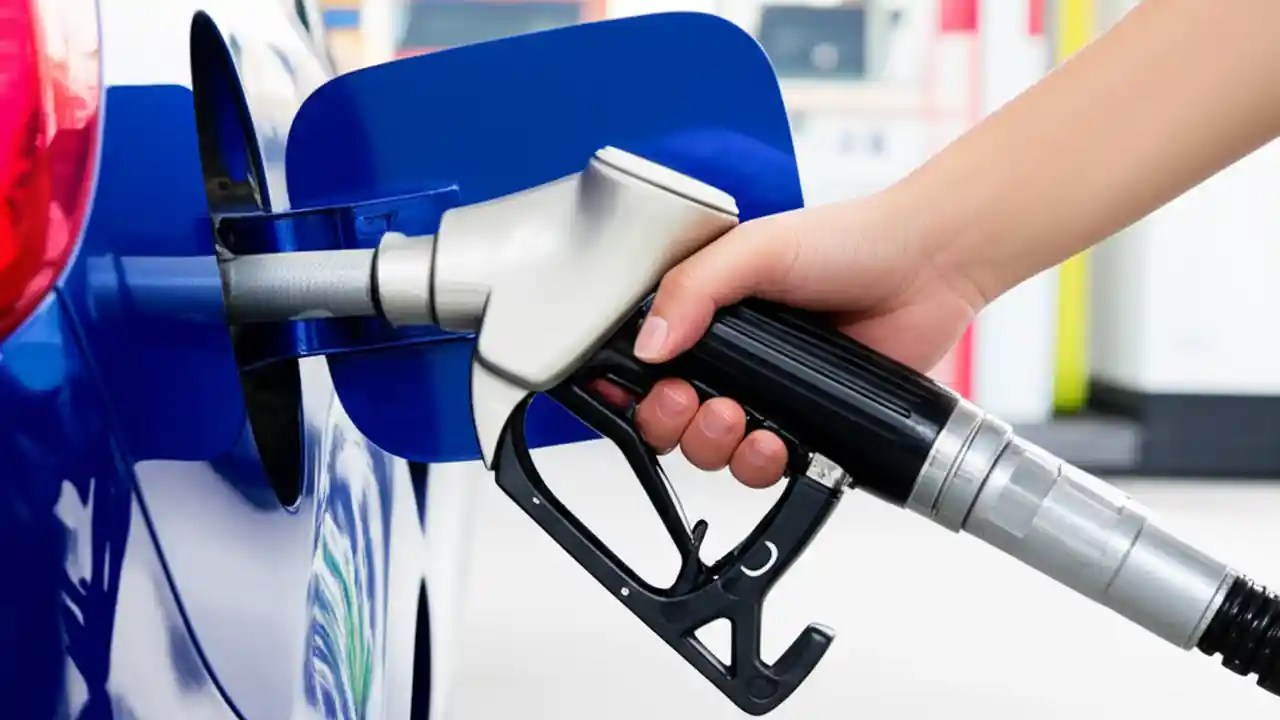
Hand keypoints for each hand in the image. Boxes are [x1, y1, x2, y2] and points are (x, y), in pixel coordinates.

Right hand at [608, 192, 984, 488]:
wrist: (925, 269)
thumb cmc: (848, 243)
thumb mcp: (755, 248)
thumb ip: (692, 288)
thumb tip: (648, 343)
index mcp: (706, 314)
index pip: (646, 364)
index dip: (632, 387)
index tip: (642, 390)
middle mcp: (732, 359)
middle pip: (670, 419)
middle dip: (671, 422)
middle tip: (691, 404)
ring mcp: (769, 396)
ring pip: (712, 451)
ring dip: (714, 447)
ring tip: (739, 421)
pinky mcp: (808, 427)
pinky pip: (766, 467)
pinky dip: (761, 464)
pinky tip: (775, 442)